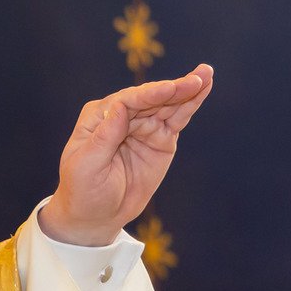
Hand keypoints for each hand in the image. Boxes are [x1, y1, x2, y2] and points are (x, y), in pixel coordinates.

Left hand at [41, 64, 213, 245]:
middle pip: (151, 98)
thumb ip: (103, 138)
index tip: (170, 89)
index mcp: (99, 117)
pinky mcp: (160, 139)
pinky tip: (204, 89)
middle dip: (174, 88)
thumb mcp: (86, 167)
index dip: (150, 94)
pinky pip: (177, 119)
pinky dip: (191, 105)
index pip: (127, 101)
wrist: (97, 216)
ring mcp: (143, 126)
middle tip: (198, 78)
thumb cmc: (84, 191)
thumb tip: (120, 106)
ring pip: (167, 105)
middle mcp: (122, 116)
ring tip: (207, 74)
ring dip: (188, 90)